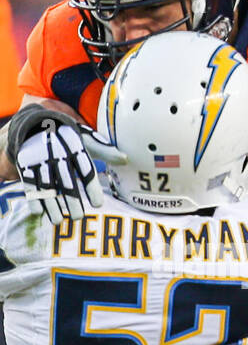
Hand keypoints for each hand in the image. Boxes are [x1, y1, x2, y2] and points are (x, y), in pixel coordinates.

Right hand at [6, 105, 124, 223]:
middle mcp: (56, 153)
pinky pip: (28, 181)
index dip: (92, 187)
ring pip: (46, 184)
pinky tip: (39, 212)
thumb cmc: (69, 138)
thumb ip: (105, 150)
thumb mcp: (86, 139)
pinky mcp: (25, 163)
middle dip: (71, 200)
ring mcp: (39, 158)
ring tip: (58, 221)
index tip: (98, 205)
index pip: (86, 169)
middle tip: (78, 217)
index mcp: (75, 147)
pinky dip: (33, 197)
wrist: (36, 123)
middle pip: (66, 181)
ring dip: (51, 204)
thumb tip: (125, 159)